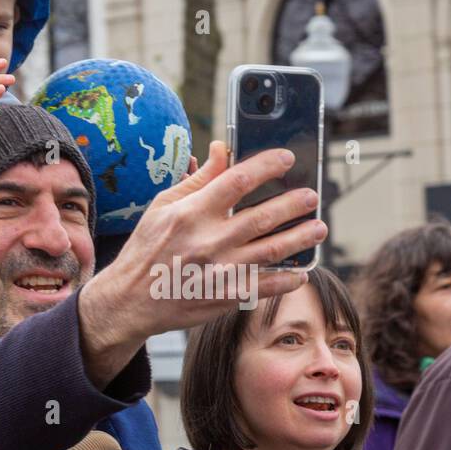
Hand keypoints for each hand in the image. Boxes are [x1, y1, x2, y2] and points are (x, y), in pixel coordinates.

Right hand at [77, 141, 324, 386]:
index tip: (287, 159)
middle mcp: (209, 240)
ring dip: (300, 238)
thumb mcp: (163, 205)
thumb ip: (199, 179)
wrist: (132, 300)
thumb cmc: (147, 249)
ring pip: (273, 250)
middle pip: (264, 216)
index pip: (237, 181)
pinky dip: (288, 279)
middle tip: (312, 197)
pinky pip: (266, 286)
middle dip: (295, 204)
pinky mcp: (226, 296)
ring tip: (318, 228)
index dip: (267, 166)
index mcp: (192, 213)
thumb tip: (223, 149)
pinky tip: (301, 271)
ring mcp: (220, 271)